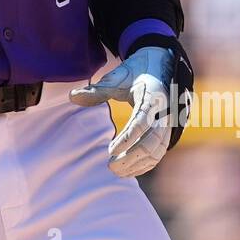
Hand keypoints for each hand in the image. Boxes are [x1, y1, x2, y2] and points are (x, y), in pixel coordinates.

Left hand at [70, 46, 175, 177]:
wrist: (159, 67)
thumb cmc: (135, 72)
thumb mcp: (118, 77)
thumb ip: (98, 89)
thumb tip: (72, 97)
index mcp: (152, 96)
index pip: (142, 121)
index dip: (127, 138)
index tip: (110, 150)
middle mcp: (164, 112)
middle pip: (152, 141)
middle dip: (132, 156)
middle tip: (110, 166)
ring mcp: (167, 124)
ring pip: (157, 150)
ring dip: (138, 164)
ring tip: (117, 172)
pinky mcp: (166, 132)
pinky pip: (159, 153)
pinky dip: (145, 165)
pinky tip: (129, 171)